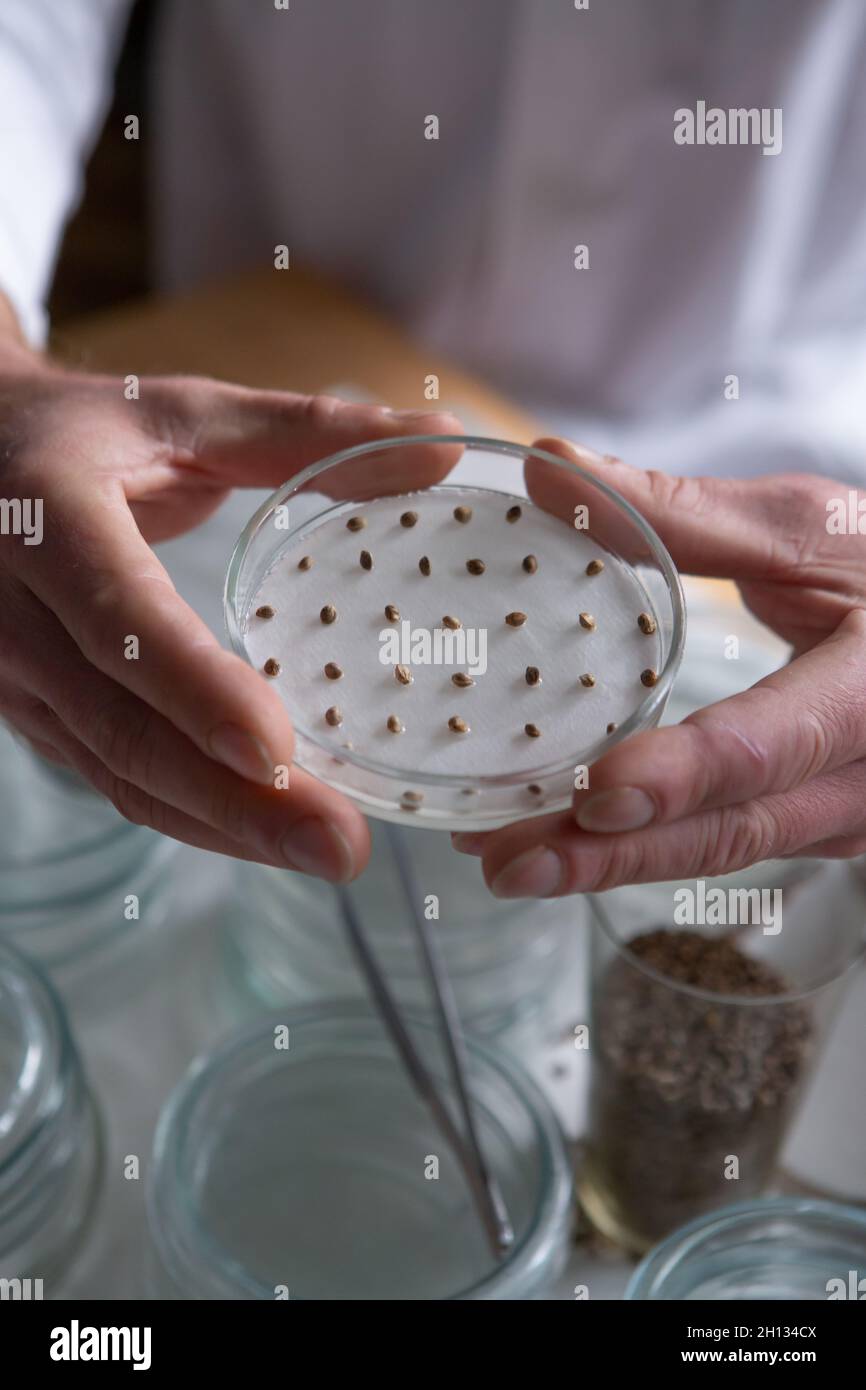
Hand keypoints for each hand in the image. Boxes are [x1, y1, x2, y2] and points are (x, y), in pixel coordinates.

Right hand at [0, 325, 457, 879]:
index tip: (278, 752)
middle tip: (341, 848)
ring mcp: (15, 676)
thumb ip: (310, 431)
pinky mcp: (36, 713)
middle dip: (236, 800)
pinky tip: (267, 834)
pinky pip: (114, 780)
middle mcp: (12, 610)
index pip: (117, 615)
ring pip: (118, 773)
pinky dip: (194, 814)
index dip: (193, 688)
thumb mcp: (186, 412)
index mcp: (45, 515)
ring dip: (223, 825)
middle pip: (124, 728)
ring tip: (326, 855)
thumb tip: (446, 442)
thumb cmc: (88, 431)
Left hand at [454, 437, 865, 896]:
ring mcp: (844, 815)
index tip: (592, 798)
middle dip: (611, 855)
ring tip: (504, 863)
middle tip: (505, 864)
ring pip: (722, 852)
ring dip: (610, 867)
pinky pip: (723, 844)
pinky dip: (640, 850)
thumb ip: (677, 511)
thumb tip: (548, 463)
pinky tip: (560, 845)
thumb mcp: (800, 526)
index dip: (680, 775)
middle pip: (730, 830)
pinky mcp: (813, 826)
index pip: (768, 745)